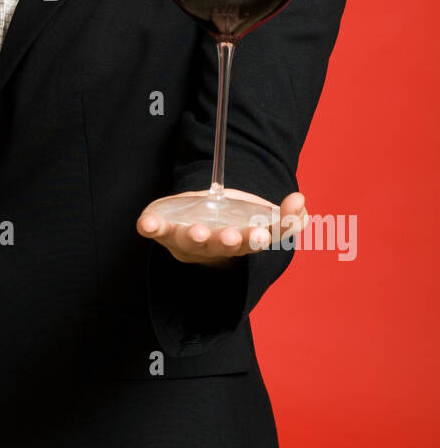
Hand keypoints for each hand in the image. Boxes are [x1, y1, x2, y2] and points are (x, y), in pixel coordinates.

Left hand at [136, 190, 308, 265]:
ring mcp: (187, 240)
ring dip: (194, 237)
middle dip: (226, 241)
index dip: (258, 237)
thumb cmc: (239, 222)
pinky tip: (146, 225)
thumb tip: (300, 201)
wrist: (204, 225)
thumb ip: (288, 215)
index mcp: (242, 242)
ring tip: (198, 231)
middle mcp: (214, 245)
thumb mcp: (267, 217)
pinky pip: (156, 231)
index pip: (254, 243)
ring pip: (190, 242)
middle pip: (221, 245)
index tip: (262, 232)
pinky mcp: (164, 231)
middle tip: (230, 236)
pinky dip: (151, 228)